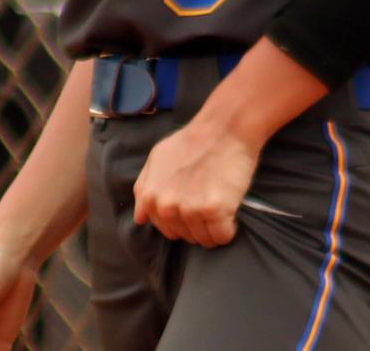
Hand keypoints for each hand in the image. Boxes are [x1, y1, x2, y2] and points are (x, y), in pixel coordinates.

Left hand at [132, 117, 260, 247]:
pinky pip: (222, 237)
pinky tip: (230, 211)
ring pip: (204, 240)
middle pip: (185, 236)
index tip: (194, 203)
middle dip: (197, 224)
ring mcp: (189, 210)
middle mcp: (166, 207)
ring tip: (219, 203)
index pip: (167, 230)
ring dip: (214, 228)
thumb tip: (139, 219)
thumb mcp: (156, 159)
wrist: (223, 129)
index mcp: (150, 197)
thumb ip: (144, 188)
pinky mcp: (214, 211)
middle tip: (208, 199)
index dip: (183, 219)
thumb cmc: (191, 142)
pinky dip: (229, 229)